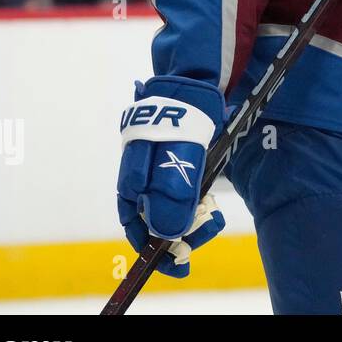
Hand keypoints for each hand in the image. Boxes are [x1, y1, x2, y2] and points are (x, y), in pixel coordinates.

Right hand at [117, 75, 225, 277]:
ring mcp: (162, 165)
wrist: (202, 79)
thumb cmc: (190, 111)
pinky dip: (196, 205)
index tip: (168, 262)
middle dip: (170, 236)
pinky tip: (209, 211)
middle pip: (151, 214)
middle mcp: (144, 170)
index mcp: (135, 169)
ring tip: (209, 225)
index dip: (146, 242)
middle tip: (191, 251)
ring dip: (188, 222)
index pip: (132, 216)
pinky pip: (185, 191)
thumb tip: (168, 232)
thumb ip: (174, 189)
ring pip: (170, 205)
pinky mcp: (181, 160)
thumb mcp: (184, 152)